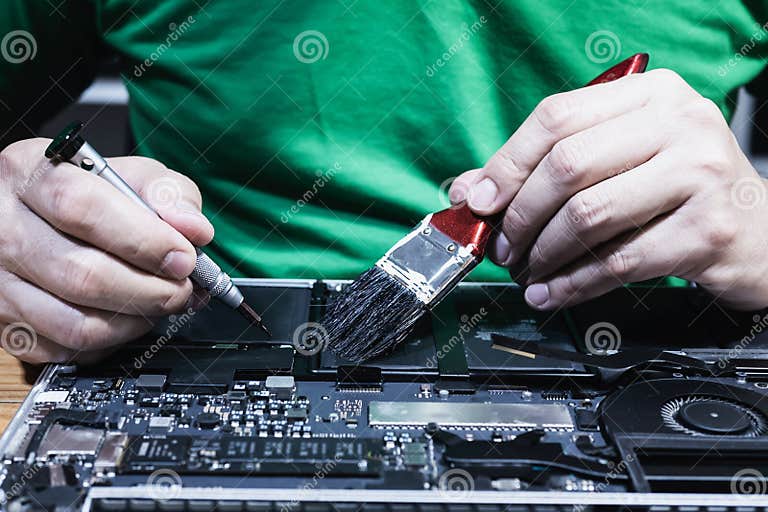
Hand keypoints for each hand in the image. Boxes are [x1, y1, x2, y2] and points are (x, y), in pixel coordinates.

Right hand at [0, 138, 213, 363]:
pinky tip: (126, 319)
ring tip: (160, 304)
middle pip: (82, 275)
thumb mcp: (125, 173)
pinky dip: (109, 343)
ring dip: (135, 322)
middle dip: (150, 290)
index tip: (183, 257)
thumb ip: (166, 194)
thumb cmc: (82, 191)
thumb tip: (194, 230)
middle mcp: (4, 227)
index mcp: (32, 174)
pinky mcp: (3, 323)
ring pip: (76, 323)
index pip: (84, 210)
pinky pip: (65, 350)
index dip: (143, 240)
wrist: (28, 211)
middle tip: (181, 289)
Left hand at [450, 69, 767, 310]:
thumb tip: (471, 191)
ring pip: (589, 215)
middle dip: (521, 215)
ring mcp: (699, 174)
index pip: (556, 116)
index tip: (481, 201)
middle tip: (504, 247)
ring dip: (543, 254)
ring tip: (527, 272)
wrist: (760, 233)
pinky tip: (551, 293)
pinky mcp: (708, 230)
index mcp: (650, 93)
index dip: (507, 162)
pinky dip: (572, 284)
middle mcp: (679, 122)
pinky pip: (618, 262)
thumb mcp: (620, 162)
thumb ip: (547, 167)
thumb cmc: (678, 193)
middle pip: (567, 166)